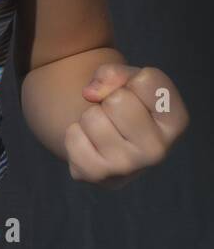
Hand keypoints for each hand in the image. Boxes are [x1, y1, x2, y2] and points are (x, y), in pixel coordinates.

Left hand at [64, 64, 188, 188]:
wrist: (106, 140)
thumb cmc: (124, 104)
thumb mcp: (129, 80)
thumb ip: (116, 73)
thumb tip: (90, 93)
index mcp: (175, 122)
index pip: (147, 80)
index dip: (130, 78)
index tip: (132, 92)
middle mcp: (158, 149)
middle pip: (117, 100)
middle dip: (107, 100)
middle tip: (113, 113)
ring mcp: (128, 166)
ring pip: (92, 117)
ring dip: (90, 116)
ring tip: (103, 127)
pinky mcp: (98, 175)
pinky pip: (73, 136)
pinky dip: (75, 133)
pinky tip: (90, 142)